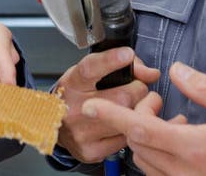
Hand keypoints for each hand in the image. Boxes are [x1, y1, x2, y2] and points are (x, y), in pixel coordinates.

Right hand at [55, 47, 160, 163]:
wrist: (54, 124)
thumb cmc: (76, 94)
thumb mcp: (89, 74)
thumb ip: (119, 67)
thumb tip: (151, 74)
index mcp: (72, 83)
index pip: (90, 68)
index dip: (110, 60)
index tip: (127, 55)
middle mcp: (73, 107)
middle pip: (122, 96)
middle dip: (138, 90)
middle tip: (136, 89)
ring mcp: (81, 132)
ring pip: (127, 120)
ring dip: (136, 111)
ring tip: (129, 107)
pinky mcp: (91, 150)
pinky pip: (125, 140)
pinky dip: (127, 131)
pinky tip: (120, 125)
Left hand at [83, 61, 205, 175]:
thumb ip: (204, 87)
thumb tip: (176, 70)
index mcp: (192, 148)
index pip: (140, 128)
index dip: (112, 114)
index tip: (90, 103)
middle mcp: (182, 170)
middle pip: (136, 142)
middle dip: (135, 117)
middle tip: (155, 102)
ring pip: (144, 158)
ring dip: (146, 136)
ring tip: (173, 121)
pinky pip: (157, 171)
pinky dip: (156, 152)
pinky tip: (179, 139)